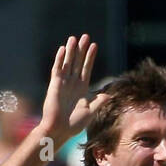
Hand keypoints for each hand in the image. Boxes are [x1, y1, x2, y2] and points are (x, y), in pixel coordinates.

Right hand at [40, 34, 104, 148]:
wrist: (61, 129)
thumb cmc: (75, 124)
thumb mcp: (91, 112)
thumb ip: (99, 102)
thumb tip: (109, 95)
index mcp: (82, 89)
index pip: (87, 69)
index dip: (90, 57)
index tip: (95, 46)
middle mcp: (72, 83)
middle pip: (78, 62)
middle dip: (81, 50)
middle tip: (85, 36)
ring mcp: (63, 83)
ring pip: (68, 63)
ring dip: (71, 51)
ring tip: (74, 38)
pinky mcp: (55, 85)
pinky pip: (57, 69)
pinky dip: (60, 60)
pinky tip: (62, 50)